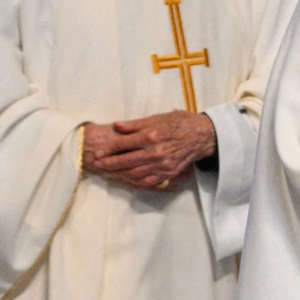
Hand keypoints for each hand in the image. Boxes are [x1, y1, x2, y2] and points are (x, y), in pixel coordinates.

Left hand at [81, 111, 216, 189]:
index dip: (109, 149)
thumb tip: (117, 126)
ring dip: (119, 173)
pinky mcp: (168, 173)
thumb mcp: (158, 118)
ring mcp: (162, 164)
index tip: (98, 152)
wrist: (202, 136)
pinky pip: (148, 180)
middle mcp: (156, 151)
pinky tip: (127, 179)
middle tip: (98, 164)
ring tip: (108, 172)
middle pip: (127, 160)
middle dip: (110, 163)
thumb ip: (136, 124)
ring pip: (135, 172)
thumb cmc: (180, 123)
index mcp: (152, 135)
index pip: (124, 143)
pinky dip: (136, 181)